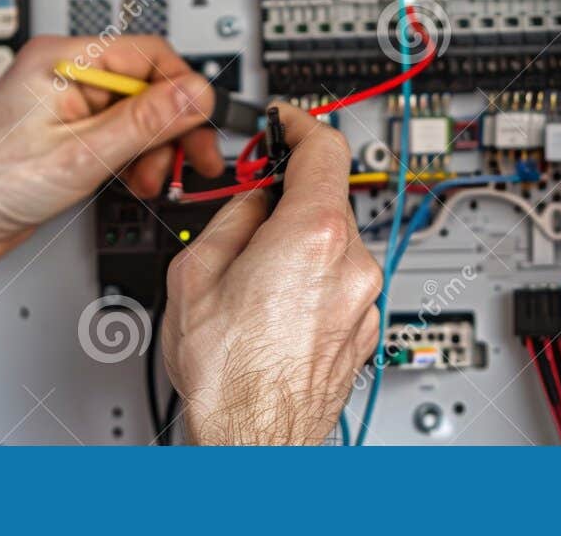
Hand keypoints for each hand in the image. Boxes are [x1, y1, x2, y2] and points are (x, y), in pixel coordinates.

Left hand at [0, 36, 224, 282]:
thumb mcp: (80, 155)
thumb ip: (143, 123)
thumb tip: (193, 93)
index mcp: (63, 60)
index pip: (148, 55)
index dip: (184, 90)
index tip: (202, 125)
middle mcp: (66, 76)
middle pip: (148, 87)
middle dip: (173, 126)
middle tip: (195, 160)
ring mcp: (66, 106)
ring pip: (137, 115)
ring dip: (155, 149)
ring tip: (153, 181)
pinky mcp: (65, 134)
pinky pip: (118, 136)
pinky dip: (134, 159)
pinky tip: (134, 181)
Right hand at [161, 104, 382, 444]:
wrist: (254, 439)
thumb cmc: (227, 372)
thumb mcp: (195, 271)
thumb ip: (232, 216)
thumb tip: (250, 200)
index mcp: (314, 233)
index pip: (325, 148)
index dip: (300, 125)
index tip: (285, 122)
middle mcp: (352, 262)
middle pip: (328, 198)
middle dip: (288, 198)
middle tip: (247, 215)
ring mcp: (364, 299)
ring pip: (334, 244)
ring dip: (298, 245)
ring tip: (250, 281)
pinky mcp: (364, 330)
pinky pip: (340, 283)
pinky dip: (312, 281)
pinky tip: (272, 309)